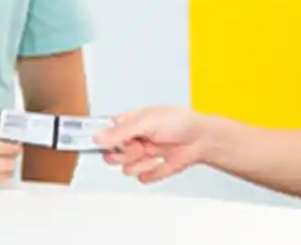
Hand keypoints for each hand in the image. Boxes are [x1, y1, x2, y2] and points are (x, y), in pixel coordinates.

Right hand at [94, 106, 211, 183]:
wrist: (202, 139)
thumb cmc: (180, 122)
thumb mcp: (147, 121)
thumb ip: (121, 131)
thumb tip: (98, 137)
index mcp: (130, 123)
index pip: (106, 133)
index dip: (105, 140)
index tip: (102, 144)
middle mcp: (134, 139)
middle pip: (112, 155)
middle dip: (123, 154)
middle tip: (136, 147)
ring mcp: (143, 155)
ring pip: (126, 168)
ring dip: (139, 162)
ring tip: (153, 152)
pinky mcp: (153, 169)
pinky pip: (142, 177)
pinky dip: (152, 171)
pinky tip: (162, 161)